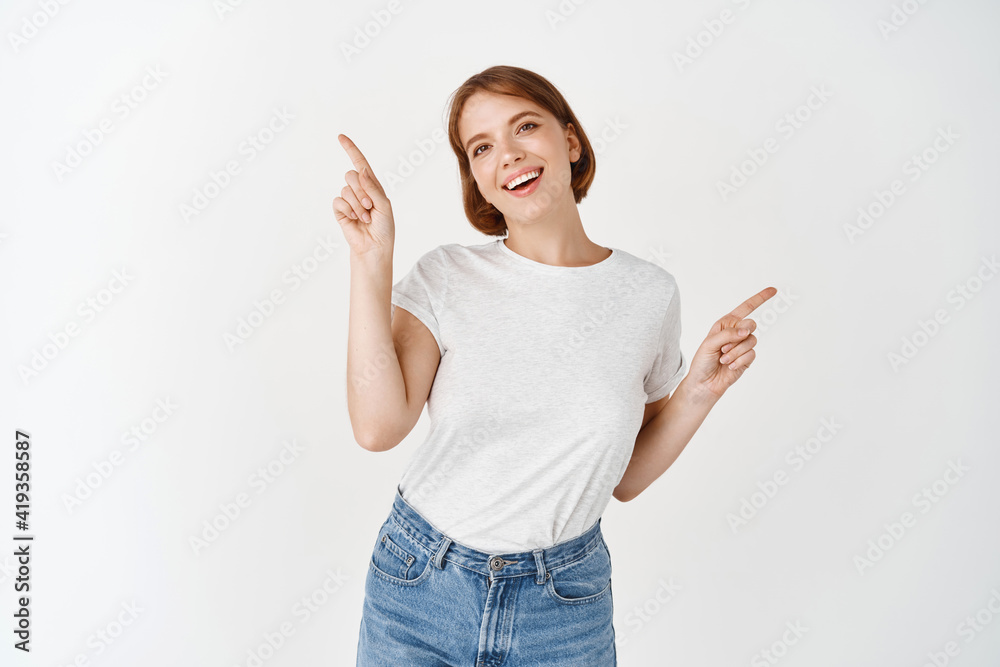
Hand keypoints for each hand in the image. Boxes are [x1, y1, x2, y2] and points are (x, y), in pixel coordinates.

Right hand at [333, 134, 394, 255]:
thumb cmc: (384, 228)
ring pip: (346, 190)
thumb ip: (373, 187)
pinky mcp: (340, 210)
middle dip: (361, 192)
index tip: (341, 137)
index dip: (351, 149)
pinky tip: (355, 220)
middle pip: (351, 175)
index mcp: (372, 185)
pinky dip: (348, 210)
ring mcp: (349, 200)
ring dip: (357, 205)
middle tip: (370, 207)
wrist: (374, 247)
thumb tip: (362, 169)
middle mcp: (360, 190)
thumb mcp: (384, 205)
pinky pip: (338, 201)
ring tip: (365, 218)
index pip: (360, 163)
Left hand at [687, 286, 777, 397]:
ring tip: (723, 359)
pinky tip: (730, 366)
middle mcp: (736, 332)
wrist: (704, 382)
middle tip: (724, 348)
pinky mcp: (747, 358)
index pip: (746, 308)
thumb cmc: (702, 361)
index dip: (760, 298)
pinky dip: (739, 360)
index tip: (773, 290)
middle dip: (738, 336)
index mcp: (726, 324)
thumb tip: (746, 330)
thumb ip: (728, 334)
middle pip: (751, 324)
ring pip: (751, 341)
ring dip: (736, 352)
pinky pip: (751, 354)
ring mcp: (743, 346)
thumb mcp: (709, 343)